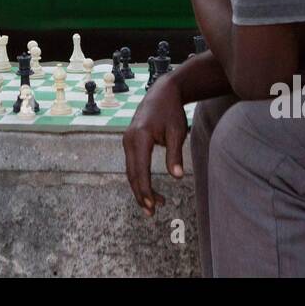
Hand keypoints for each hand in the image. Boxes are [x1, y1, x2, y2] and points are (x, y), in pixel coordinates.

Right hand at [122, 78, 188, 215]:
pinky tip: (148, 188)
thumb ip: (175, 154)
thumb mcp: (177, 132)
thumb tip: (177, 177)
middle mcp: (129, 140)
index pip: (140, 170)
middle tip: (151, 213)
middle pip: (132, 173)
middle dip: (140, 194)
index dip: (145, 190)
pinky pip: (132, 164)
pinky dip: (139, 178)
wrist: (162, 92)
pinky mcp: (130, 141)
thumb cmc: (171, 112)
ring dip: (140, 188)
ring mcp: (127, 140)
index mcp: (140, 137)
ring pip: (130, 170)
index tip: (152, 206)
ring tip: (153, 205)